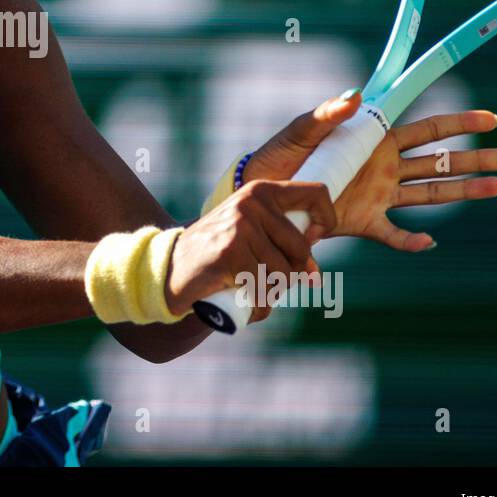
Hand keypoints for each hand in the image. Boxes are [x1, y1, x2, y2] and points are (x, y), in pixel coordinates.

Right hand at [166, 179, 334, 320]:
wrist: (170, 268)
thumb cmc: (218, 255)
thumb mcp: (251, 237)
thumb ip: (283, 246)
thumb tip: (315, 275)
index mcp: (260, 191)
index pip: (316, 192)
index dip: (326, 220)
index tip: (313, 242)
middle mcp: (252, 203)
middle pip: (302, 249)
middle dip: (290, 274)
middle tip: (264, 279)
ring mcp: (241, 227)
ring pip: (284, 274)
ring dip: (271, 293)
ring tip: (248, 289)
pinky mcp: (231, 254)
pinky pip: (264, 290)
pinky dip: (257, 306)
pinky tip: (241, 301)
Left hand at [242, 90, 496, 251]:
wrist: (259, 194)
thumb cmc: (279, 156)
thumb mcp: (301, 131)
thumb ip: (327, 115)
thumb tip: (355, 97)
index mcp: (375, 140)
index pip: (426, 129)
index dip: (459, 122)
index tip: (492, 118)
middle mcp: (385, 168)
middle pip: (441, 162)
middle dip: (478, 159)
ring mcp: (377, 196)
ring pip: (431, 194)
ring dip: (464, 191)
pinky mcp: (360, 222)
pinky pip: (392, 234)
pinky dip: (410, 241)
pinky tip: (431, 243)